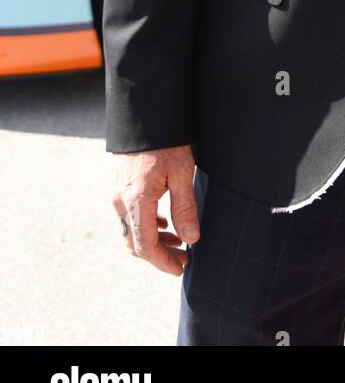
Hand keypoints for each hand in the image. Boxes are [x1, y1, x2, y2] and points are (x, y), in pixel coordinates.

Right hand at [112, 145, 199, 275]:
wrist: (143, 114)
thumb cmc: (166, 141)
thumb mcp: (181, 173)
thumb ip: (185, 208)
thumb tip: (191, 238)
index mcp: (136, 202)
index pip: (146, 247)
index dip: (163, 262)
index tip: (180, 268)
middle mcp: (120, 202)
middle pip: (135, 243)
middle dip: (159, 255)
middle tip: (183, 257)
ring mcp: (116, 194)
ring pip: (131, 231)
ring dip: (153, 241)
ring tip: (178, 241)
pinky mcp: (118, 186)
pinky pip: (128, 217)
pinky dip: (145, 226)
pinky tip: (164, 221)